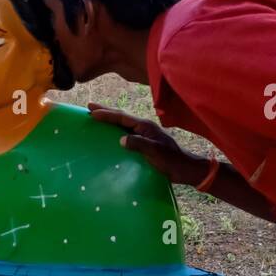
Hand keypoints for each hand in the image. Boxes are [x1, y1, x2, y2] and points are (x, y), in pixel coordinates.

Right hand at [88, 104, 207, 184]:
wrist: (185, 168)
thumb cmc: (171, 161)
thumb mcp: (155, 152)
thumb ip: (139, 144)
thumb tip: (121, 140)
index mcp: (145, 127)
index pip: (122, 118)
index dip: (107, 114)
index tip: (92, 112)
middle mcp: (144, 127)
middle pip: (122, 117)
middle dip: (106, 111)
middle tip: (89, 107)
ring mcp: (145, 134)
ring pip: (123, 124)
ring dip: (110, 119)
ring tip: (97, 116)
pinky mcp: (145, 142)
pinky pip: (126, 132)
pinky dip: (116, 130)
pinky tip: (111, 134)